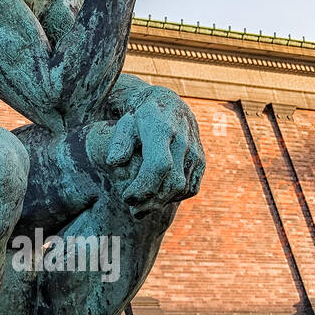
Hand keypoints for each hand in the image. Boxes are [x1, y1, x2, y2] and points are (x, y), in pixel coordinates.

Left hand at [103, 86, 204, 216]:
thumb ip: (119, 142)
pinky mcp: (201, 161)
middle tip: (132, 209)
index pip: (158, 165)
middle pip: (172, 182)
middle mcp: (183, 141)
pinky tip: (158, 200)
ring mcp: (195, 152)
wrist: (167, 105)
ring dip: (161, 203)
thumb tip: (113, 162)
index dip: (143, 186)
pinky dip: (175, 198)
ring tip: (141, 209)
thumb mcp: (124, 124)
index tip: (126, 197)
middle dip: (151, 200)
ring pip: (182, 188)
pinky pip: (191, 187)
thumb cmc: (139, 118)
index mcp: (161, 130)